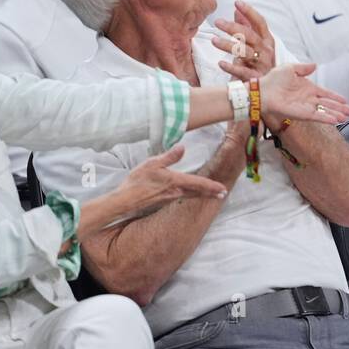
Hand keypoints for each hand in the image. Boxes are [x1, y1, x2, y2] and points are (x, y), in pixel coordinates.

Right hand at [108, 144, 227, 223]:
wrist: (125, 201)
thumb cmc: (137, 182)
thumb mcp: (152, 164)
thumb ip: (169, 156)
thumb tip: (183, 147)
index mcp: (176, 182)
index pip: (199, 183)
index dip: (212, 186)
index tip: (223, 188)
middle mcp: (176, 192)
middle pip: (198, 192)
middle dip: (211, 193)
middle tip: (223, 194)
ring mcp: (170, 198)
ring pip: (191, 195)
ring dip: (202, 194)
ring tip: (211, 193)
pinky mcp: (164, 201)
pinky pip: (182, 197)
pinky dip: (191, 195)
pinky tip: (189, 193)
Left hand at [213, 0, 276, 80]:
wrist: (270, 87)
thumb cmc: (259, 62)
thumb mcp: (255, 44)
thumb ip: (247, 28)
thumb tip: (237, 11)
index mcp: (267, 40)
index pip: (260, 23)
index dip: (250, 12)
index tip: (237, 2)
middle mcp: (266, 51)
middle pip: (250, 36)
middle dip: (234, 27)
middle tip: (217, 22)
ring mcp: (262, 64)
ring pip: (244, 52)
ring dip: (228, 45)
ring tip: (214, 40)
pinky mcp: (255, 78)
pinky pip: (242, 71)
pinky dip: (231, 67)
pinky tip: (220, 63)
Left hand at [258, 63, 348, 124]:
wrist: (263, 90)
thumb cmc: (273, 79)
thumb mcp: (290, 68)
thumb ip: (304, 68)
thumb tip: (315, 65)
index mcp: (307, 88)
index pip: (325, 94)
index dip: (335, 97)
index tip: (345, 100)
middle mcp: (308, 99)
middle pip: (327, 104)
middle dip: (339, 108)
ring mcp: (305, 107)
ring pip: (324, 111)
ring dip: (335, 114)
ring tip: (346, 118)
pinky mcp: (301, 114)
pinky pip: (316, 116)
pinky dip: (326, 118)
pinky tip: (335, 120)